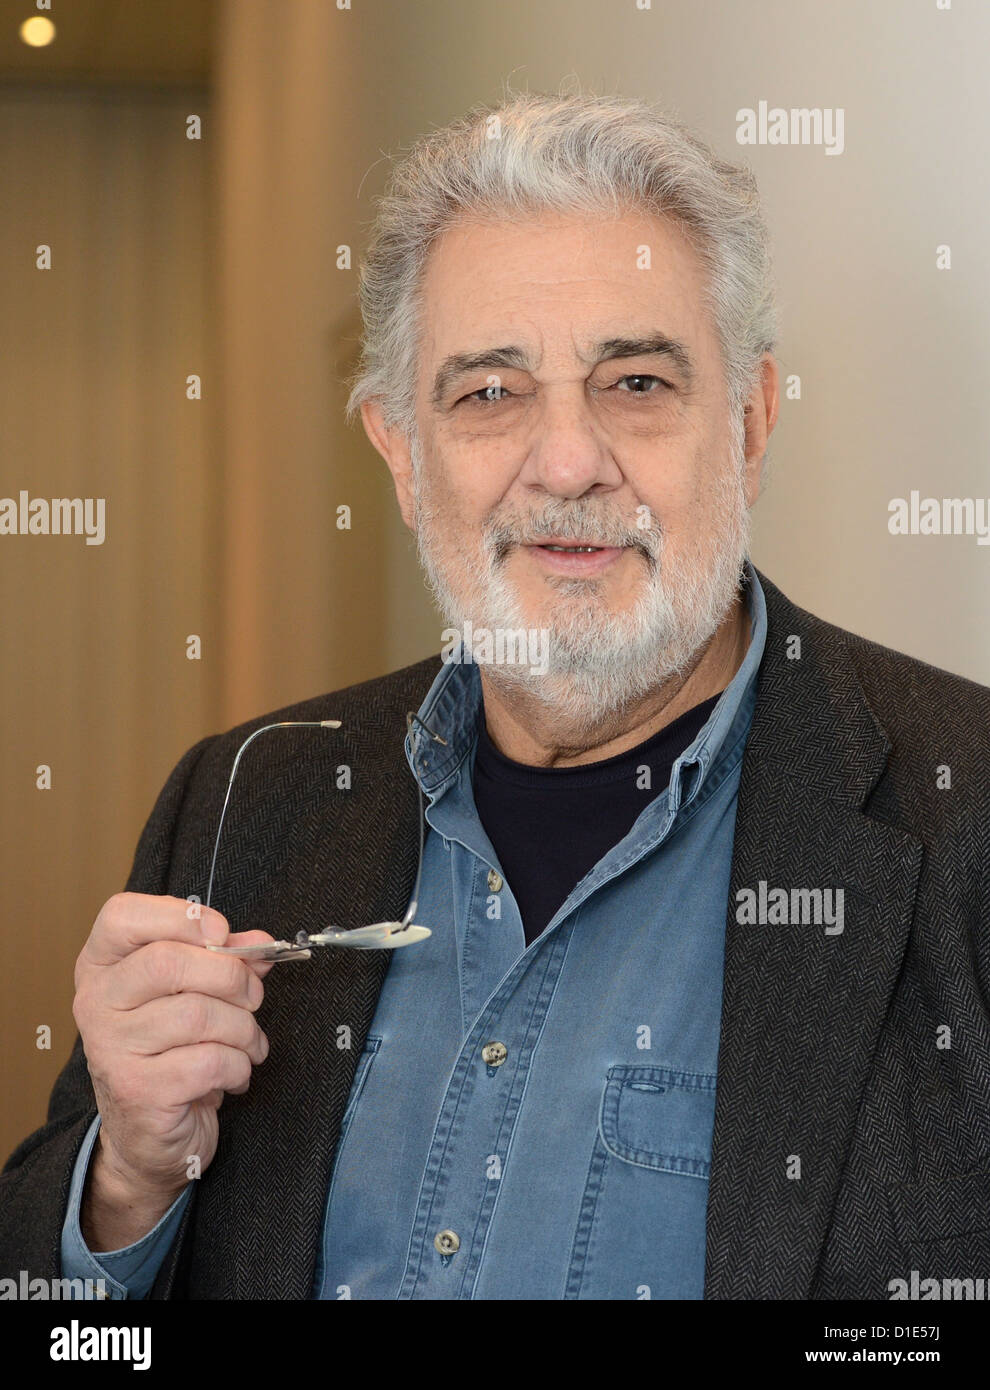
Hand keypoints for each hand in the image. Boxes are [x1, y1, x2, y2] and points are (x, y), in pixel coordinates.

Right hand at [73, 892, 274, 1247]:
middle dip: (231, 977)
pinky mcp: (137, 1090)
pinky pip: (209, 1061)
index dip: (180, 916)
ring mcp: (111, 1048)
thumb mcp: (191, 993)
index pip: (122, 917)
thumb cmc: (170, 1051)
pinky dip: (238, 1066)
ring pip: (198, 1014)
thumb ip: (224, 960)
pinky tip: (233, 1074)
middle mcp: (96, 1002)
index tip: (221, 933)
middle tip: (253, 997)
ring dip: (243, 1030)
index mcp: (102, 966)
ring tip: (248, 1044)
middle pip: (169, 963)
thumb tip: (260, 944)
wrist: (147, 1135)